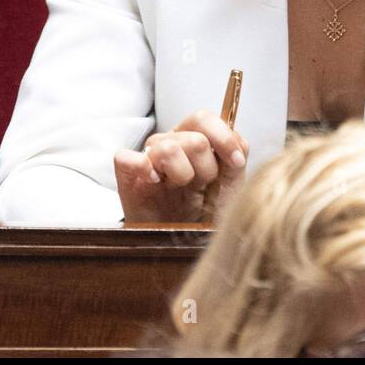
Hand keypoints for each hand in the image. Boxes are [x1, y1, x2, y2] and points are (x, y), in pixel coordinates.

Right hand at [113, 110, 248, 222]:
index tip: (236, 162)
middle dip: (206, 167)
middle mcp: (171, 144)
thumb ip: (237, 157)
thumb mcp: (231, 186)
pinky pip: (126, 157)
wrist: (184, 246)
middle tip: (203, 186)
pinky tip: (155, 181)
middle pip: (193, 138)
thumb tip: (237, 141)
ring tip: (181, 189)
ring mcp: (148, 159)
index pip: (203, 119)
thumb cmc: (206, 214)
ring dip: (182, 173)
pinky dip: (142, 166)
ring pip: (166, 148)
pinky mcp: (127, 177)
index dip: (223, 137)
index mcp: (194, 138)